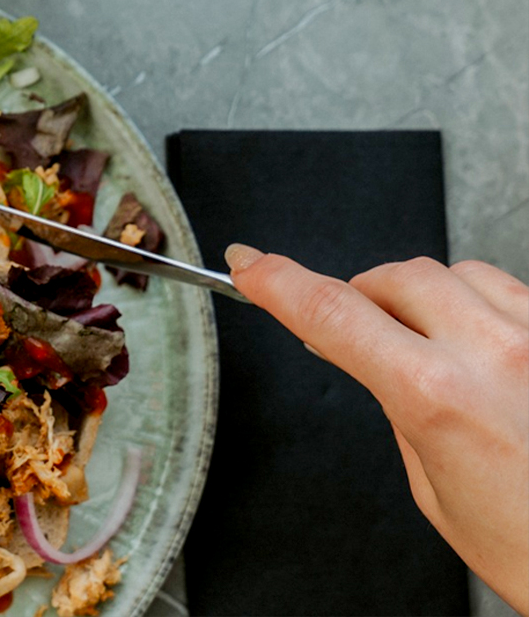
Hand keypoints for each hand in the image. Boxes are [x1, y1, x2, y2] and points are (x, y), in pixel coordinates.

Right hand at [226, 246, 528, 614]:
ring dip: (422, 296)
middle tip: (350, 328)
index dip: (277, 280)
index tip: (250, 266)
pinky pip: (511, 289)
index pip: (331, 312)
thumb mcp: (434, 487)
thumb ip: (401, 406)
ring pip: (456, 271)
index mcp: (437, 396)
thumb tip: (381, 360)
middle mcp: (496, 352)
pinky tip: (481, 345)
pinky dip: (479, 305)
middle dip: (358, 294)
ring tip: (426, 342)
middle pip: (392, 277)